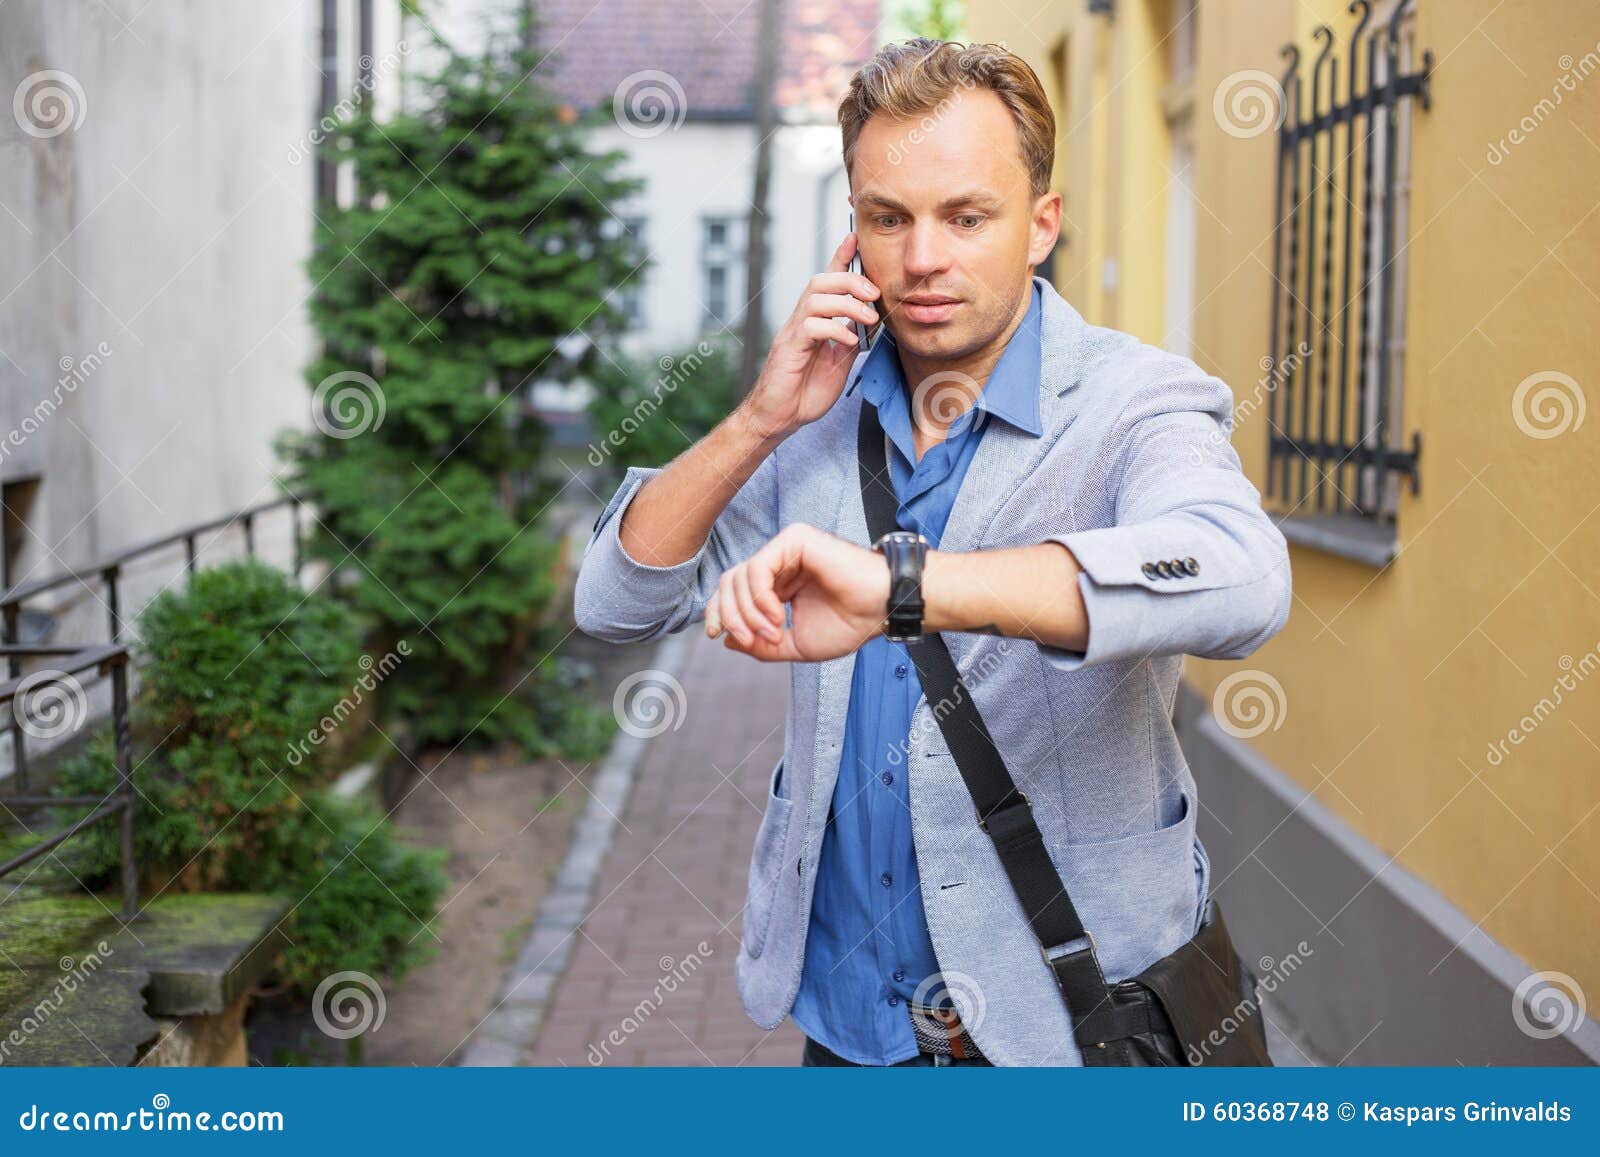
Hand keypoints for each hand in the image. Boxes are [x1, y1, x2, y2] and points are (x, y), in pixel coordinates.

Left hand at [705, 524, 889, 661]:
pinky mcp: (794, 540)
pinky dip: (759, 597)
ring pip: (739, 576)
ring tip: (773, 632)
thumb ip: (761, 645)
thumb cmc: (850, 624)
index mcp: (779, 584)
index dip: (718, 611)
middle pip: (729, 582)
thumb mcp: (796, 645)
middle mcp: (779, 563)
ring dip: (748, 612)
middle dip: (730, 615)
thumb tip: (727, 641)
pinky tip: (777, 615)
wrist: (882, 609)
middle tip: (750, 639)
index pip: (733, 590)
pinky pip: (758, 567)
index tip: (716, 635)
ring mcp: (785, 549)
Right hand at [737, 233, 880, 441]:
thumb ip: (850, 340)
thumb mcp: (838, 364)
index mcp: (813, 322)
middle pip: (820, 280)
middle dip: (850, 279)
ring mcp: (792, 333)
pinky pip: (811, 326)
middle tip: (875, 294)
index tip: (855, 237)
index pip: (826, 282)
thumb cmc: (804, 392)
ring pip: (815, 297)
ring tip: (868, 317)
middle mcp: (800, 321)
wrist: (778, 418)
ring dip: (847, 303)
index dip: (840, 258)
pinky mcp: (789, 349)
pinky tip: (849, 339)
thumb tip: (870, 321)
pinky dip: (835, 328)